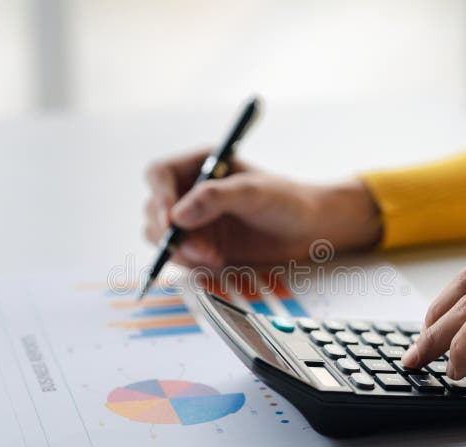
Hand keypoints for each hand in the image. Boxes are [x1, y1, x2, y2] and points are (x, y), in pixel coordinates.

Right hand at [144, 148, 381, 268]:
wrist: (310, 230)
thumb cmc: (287, 201)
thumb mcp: (253, 192)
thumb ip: (215, 198)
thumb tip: (176, 216)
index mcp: (201, 165)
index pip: (160, 175)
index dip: (159, 196)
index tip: (170, 220)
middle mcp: (191, 190)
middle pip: (155, 209)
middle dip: (171, 232)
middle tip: (198, 249)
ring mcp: (194, 219)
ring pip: (161, 236)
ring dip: (181, 250)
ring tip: (214, 256)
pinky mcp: (202, 243)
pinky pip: (179, 255)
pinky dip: (191, 262)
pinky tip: (217, 261)